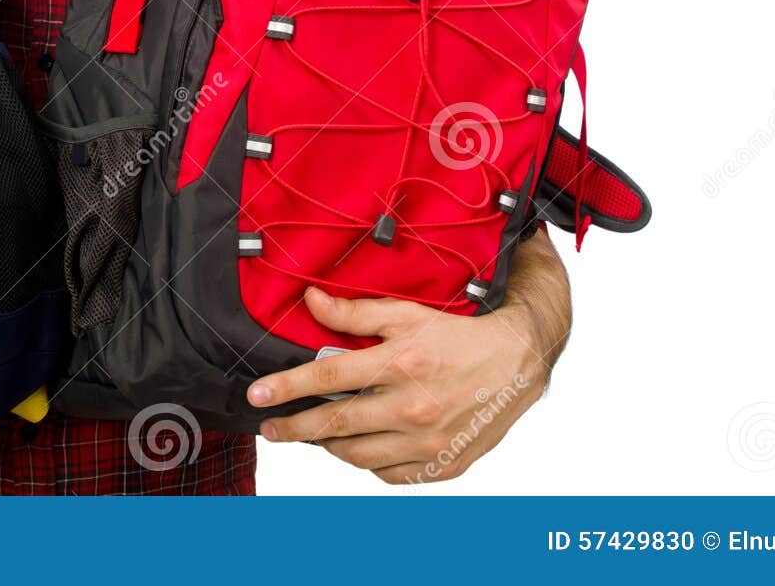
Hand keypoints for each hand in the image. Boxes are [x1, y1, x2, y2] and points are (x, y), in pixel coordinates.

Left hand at [247, 287, 553, 483]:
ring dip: (328, 445)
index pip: (328, 378)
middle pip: (335, 425)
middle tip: (270, 428)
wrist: (517, 364)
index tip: (257, 396)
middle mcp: (412, 407)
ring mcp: (427, 442)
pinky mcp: (441, 465)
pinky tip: (360, 445)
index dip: (286, 388)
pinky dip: (368, 461)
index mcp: (401, 364)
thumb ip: (354, 313)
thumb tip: (310, 301)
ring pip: (358, 454)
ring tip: (313, 433)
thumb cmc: (459, 335)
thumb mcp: (406, 314)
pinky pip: (388, 473)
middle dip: (293, 428)